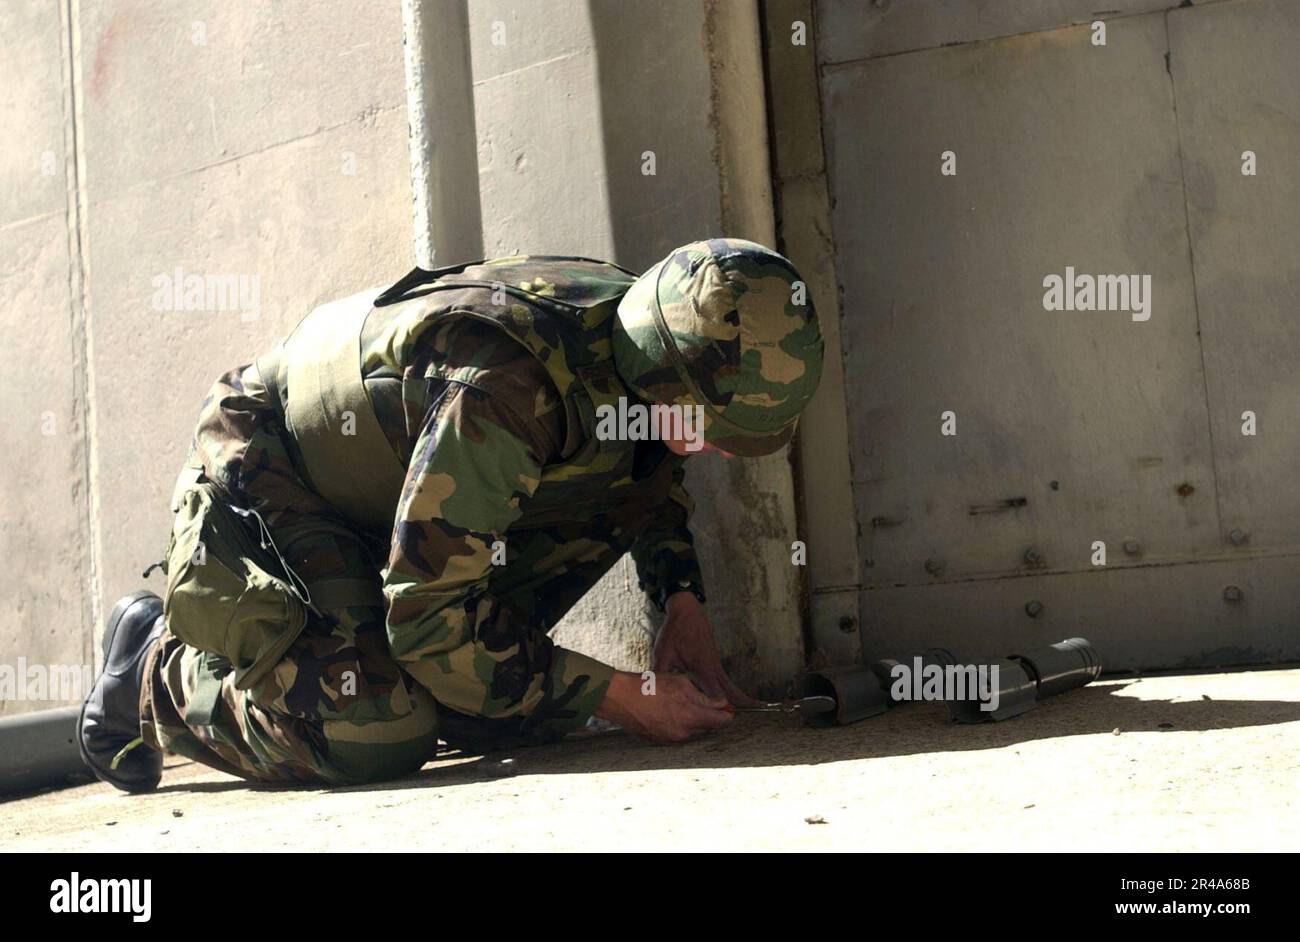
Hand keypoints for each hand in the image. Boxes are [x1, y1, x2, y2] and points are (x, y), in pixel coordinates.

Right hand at [595, 670, 732, 742]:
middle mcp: (683, 733)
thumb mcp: (681, 683)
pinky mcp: (660, 740)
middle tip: (708, 703)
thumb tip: (721, 703)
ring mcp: (670, 739)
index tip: (728, 709)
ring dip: (695, 720)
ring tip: (684, 703)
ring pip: (693, 731)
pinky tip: (672, 710)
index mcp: (691, 717)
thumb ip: (704, 696)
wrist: (620, 697)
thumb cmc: (650, 685)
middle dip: (710, 716)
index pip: (721, 722)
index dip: (727, 715)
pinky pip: (679, 733)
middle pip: (708, 728)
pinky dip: (681, 724)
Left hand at [652, 591, 762, 708]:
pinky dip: (730, 689)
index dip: (723, 708)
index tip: (731, 721)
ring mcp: (715, 663)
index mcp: (702, 668)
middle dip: (744, 702)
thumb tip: (652, 692)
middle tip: (760, 713)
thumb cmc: (675, 631)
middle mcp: (713, 667)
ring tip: (750, 710)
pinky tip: (730, 697)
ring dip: (739, 696)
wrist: (687, 611)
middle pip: (732, 690)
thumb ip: (660, 674)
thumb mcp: (663, 653)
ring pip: (730, 684)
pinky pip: (724, 679)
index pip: (716, 693)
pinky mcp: (713, 660)